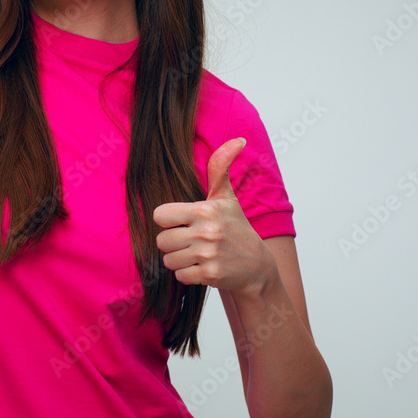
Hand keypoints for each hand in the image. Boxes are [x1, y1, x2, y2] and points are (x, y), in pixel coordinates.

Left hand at [152, 138, 276, 294]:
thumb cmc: (236, 228)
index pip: (159, 216)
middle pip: (161, 241)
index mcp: (205, 210)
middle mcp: (206, 231)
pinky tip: (202, 267)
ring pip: (168, 260)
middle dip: (173, 243)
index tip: (182, 223)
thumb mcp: (226, 198)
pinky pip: (179, 276)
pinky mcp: (210, 275)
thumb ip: (220, 168)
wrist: (258, 267)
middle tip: (191, 241)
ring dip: (179, 260)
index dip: (168, 221)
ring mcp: (208, 254)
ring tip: (197, 254)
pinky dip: (188, 274)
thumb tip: (237, 140)